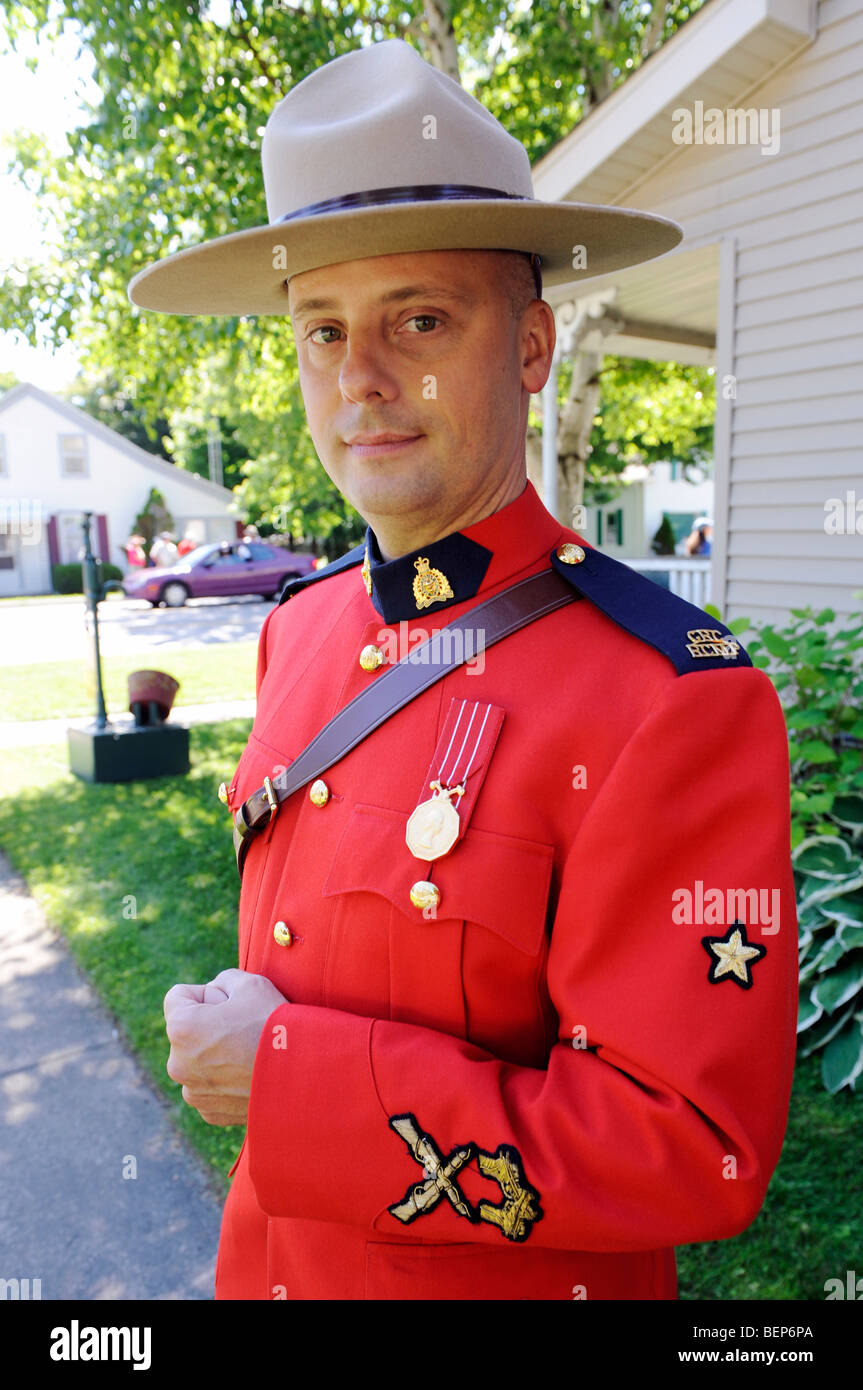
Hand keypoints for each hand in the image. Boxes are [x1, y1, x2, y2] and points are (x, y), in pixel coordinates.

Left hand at [164, 968, 287, 1125]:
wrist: (305, 1076)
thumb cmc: (275, 1025)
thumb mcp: (250, 984)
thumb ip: (222, 981)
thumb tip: (213, 993)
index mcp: (181, 1027)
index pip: (178, 997)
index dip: (207, 993)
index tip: (232, 1004)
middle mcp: (177, 1063)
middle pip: (187, 1031)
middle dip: (209, 1025)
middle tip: (245, 1029)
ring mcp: (193, 1091)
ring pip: (197, 1060)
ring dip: (216, 1054)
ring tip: (250, 1053)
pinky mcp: (210, 1112)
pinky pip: (210, 1086)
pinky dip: (226, 1079)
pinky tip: (251, 1074)